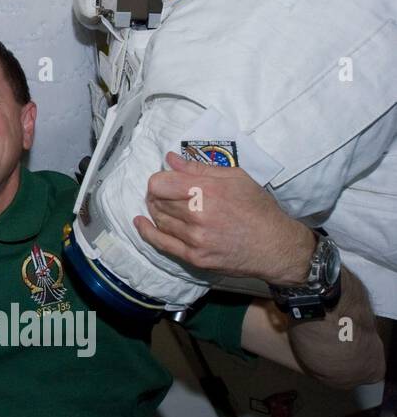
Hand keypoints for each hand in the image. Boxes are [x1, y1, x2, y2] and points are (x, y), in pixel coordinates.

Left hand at [133, 152, 316, 285]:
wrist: (276, 246)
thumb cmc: (258, 208)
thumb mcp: (236, 178)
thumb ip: (199, 168)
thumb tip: (170, 159)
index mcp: (206, 191)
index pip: (159, 183)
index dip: (160, 180)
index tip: (167, 181)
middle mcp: (197, 215)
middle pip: (157, 201)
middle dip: (157, 195)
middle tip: (165, 193)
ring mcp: (194, 239)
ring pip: (159, 220)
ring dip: (156, 211)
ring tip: (163, 206)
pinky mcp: (194, 257)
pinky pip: (161, 243)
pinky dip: (147, 231)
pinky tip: (141, 223)